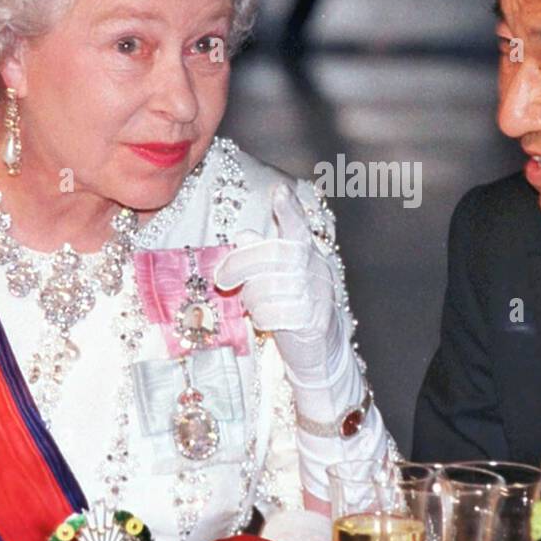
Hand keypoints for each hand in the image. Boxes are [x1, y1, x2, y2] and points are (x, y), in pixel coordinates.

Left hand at [214, 183, 346, 387]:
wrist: (319, 349)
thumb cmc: (292, 305)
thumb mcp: (278, 277)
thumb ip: (263, 254)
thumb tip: (244, 235)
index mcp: (308, 253)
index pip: (299, 227)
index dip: (289, 209)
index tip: (279, 192)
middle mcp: (317, 269)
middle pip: (273, 255)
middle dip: (241, 265)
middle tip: (221, 279)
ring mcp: (318, 295)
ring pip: (269, 286)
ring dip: (251, 298)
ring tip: (252, 305)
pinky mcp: (313, 321)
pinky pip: (274, 314)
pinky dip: (261, 318)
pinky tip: (264, 321)